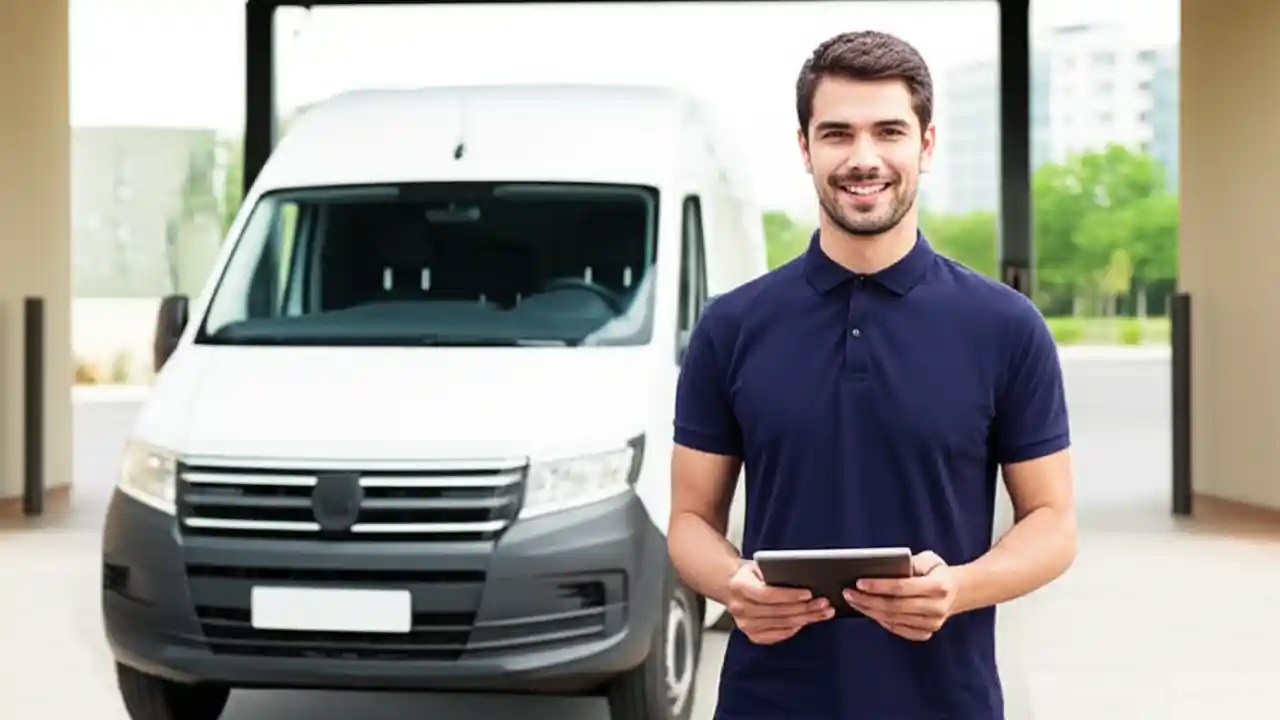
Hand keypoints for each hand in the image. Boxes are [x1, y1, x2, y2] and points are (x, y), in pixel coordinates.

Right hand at [726, 561, 835, 644]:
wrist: (733, 586)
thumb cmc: (751, 574)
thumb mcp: (759, 564)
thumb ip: (773, 569)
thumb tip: (800, 575)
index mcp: (739, 585)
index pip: (767, 594)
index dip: (789, 596)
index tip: (809, 593)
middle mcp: (739, 607)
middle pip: (778, 612)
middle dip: (804, 608)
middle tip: (824, 604)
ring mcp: (745, 624)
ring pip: (781, 624)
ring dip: (805, 619)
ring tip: (822, 612)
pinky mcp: (752, 634)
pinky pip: (776, 636)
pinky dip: (792, 630)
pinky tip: (804, 622)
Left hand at [842, 551, 958, 641]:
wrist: (958, 591)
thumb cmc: (937, 571)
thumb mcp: (928, 559)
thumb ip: (908, 562)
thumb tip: (880, 567)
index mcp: (938, 586)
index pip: (901, 587)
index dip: (878, 586)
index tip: (859, 582)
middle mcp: (937, 607)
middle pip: (894, 607)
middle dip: (867, 600)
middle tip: (847, 593)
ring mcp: (932, 623)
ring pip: (893, 619)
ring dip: (870, 611)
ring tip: (853, 601)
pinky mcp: (927, 633)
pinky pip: (899, 629)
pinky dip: (882, 621)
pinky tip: (869, 612)